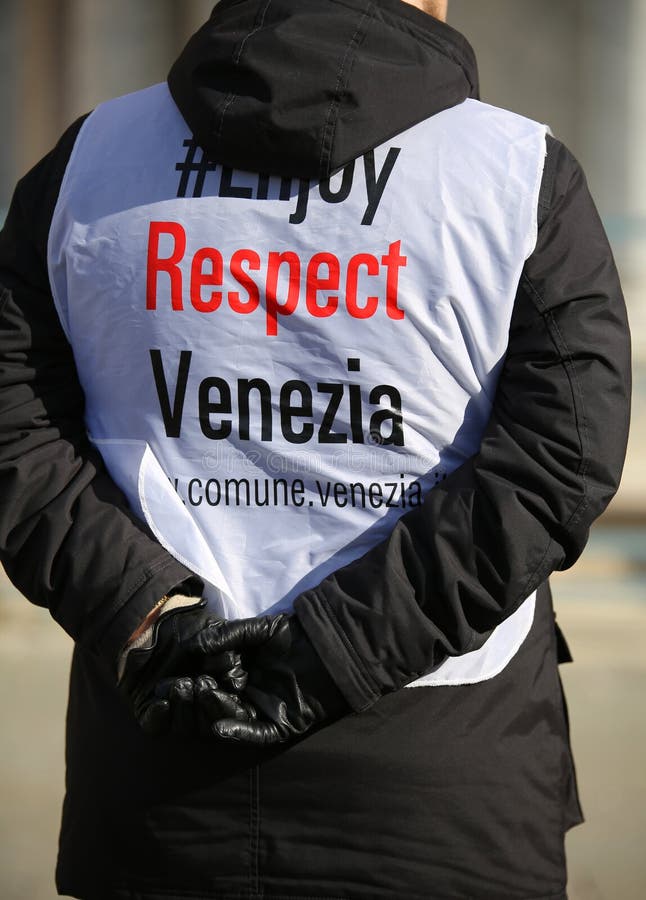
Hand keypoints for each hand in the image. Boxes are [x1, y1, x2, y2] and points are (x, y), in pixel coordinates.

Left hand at [118, 596, 250, 735]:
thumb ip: (231, 646)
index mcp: (222, 689)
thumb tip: (236, 672)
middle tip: (202, 683)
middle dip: (209, 708)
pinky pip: (157, 726)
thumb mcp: (214, 631)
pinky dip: (160, 717)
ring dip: (184, 708)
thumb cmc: (187, 625)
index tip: (229, 688)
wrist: (151, 622)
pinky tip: (162, 702)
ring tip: (180, 684)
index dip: (232, 705)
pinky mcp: (152, 712)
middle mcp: (200, 704)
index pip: (234, 712)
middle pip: (210, 726)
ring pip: (186, 729)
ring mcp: (176, 710)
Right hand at [193, 614, 349, 744]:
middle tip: (180, 688)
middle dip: (192, 702)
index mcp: (235, 678)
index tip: (166, 683)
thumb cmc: (292, 637)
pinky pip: (254, 734)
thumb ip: (227, 636)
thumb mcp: (256, 630)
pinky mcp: (279, 726)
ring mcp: (261, 713)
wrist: (329, 646)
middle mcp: (244, 699)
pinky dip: (237, 732)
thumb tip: (193, 645)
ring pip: (228, 720)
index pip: (202, 687)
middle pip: (210, 708)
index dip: (183, 687)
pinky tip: (219, 727)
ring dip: (212, 711)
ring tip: (201, 693)